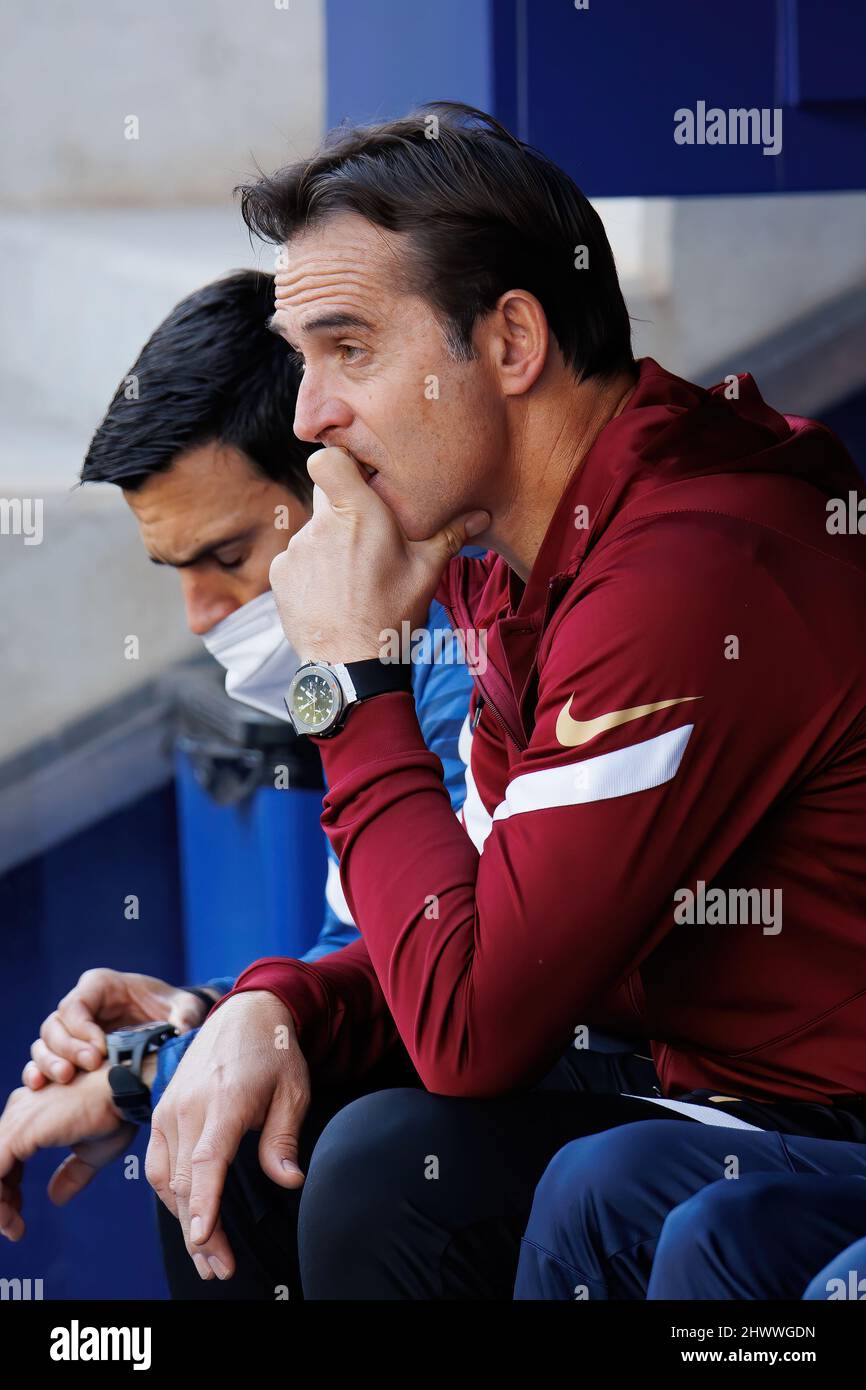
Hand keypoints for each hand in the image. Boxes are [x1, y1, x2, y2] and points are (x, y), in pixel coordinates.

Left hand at [0, 1063, 134, 1240]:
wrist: (125, 1089)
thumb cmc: (115, 1109)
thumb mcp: (91, 1153)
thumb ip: (70, 1175)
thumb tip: (56, 1197)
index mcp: (32, 1116)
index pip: (5, 1159)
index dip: (7, 1192)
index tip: (18, 1218)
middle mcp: (18, 1113)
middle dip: (1, 1202)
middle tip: (14, 1228)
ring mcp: (16, 1122)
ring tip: (13, 1228)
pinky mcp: (19, 1133)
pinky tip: (11, 1220)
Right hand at [23, 969, 209, 1090]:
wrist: (167, 1021)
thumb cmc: (171, 1007)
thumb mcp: (183, 1006)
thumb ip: (185, 1014)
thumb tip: (183, 1029)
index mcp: (100, 985)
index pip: (77, 1005)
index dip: (82, 1028)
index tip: (100, 1052)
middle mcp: (79, 1004)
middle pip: (55, 1024)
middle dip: (66, 1048)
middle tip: (88, 1067)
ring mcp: (70, 1028)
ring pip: (44, 1042)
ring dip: (49, 1062)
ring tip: (65, 1080)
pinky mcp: (67, 1051)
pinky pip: (42, 1060)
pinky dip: (37, 1072)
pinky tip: (40, 1088)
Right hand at [145, 991, 309, 1281]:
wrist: (247, 1012)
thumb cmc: (274, 1052)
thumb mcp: (293, 1091)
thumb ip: (283, 1138)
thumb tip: (289, 1181)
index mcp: (224, 1100)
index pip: (207, 1161)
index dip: (204, 1203)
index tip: (203, 1238)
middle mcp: (188, 1105)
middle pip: (183, 1181)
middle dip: (198, 1231)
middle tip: (220, 1268)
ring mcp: (170, 1107)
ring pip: (164, 1178)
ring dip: (181, 1219)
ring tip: (204, 1254)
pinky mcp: (162, 1110)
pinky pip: (157, 1162)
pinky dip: (169, 1193)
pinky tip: (188, 1214)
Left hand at [269, 447, 488, 662]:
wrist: (350, 667)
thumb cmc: (392, 615)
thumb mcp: (427, 573)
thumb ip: (449, 535)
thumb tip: (481, 515)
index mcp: (359, 513)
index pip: (327, 458)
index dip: (338, 463)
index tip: (356, 480)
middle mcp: (321, 524)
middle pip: (324, 497)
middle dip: (343, 511)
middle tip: (365, 540)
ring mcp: (296, 549)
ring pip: (312, 532)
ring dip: (328, 546)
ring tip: (351, 579)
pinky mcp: (279, 574)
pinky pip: (296, 559)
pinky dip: (310, 571)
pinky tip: (331, 595)